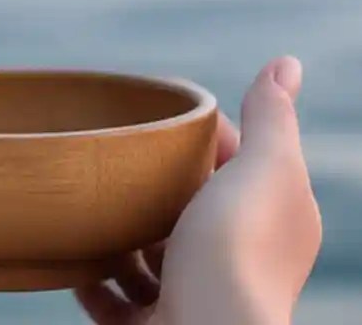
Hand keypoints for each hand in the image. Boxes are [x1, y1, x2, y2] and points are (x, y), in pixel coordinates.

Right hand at [75, 57, 320, 324]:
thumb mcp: (262, 167)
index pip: (238, 160)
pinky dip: (95, 279)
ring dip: (122, 232)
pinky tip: (75, 256)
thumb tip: (287, 61)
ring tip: (87, 199)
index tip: (157, 112)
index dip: (203, 133)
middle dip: (155, 183)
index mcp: (276, 220)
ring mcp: (197, 297)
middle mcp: (241, 262)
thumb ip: (270, 116)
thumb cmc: (236, 251)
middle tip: (112, 153)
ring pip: (154, 257)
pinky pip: (117, 300)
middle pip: (192, 209)